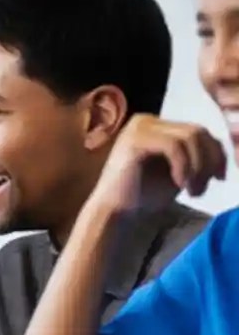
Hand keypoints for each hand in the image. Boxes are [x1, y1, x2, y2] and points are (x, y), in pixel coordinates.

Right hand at [90, 115, 226, 214]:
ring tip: (193, 191)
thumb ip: (196, 156)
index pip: (198, 130)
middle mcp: (146, 120)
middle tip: (202, 188)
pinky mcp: (135, 139)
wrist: (114, 214)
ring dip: (198, 167)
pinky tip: (180, 185)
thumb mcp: (180, 171)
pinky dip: (184, 167)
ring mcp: (139, 128)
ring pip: (190, 137)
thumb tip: (221, 150)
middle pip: (197, 131)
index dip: (217, 154)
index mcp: (156, 126)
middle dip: (209, 161)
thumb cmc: (144, 196)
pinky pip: (174, 147)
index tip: (219, 179)